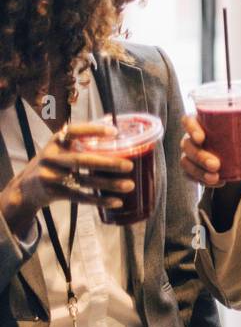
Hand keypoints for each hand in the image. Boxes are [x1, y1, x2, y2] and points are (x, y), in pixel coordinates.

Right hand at [0, 122, 134, 233]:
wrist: (25, 187)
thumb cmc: (53, 163)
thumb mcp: (60, 148)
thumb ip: (80, 139)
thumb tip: (112, 124)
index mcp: (56, 142)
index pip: (74, 131)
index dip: (94, 130)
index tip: (115, 132)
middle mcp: (52, 157)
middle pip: (82, 160)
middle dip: (107, 163)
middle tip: (129, 166)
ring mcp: (51, 176)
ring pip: (84, 181)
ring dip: (108, 184)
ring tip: (129, 185)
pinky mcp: (53, 192)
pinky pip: (80, 197)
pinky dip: (99, 200)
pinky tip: (116, 202)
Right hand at [180, 114, 240, 187]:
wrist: (231, 154)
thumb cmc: (234, 137)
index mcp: (200, 123)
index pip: (187, 121)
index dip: (191, 128)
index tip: (201, 138)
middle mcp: (190, 138)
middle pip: (187, 145)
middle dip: (200, 156)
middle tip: (215, 165)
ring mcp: (189, 154)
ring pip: (186, 162)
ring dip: (199, 172)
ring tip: (215, 178)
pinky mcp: (190, 168)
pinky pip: (190, 175)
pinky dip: (202, 181)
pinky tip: (217, 183)